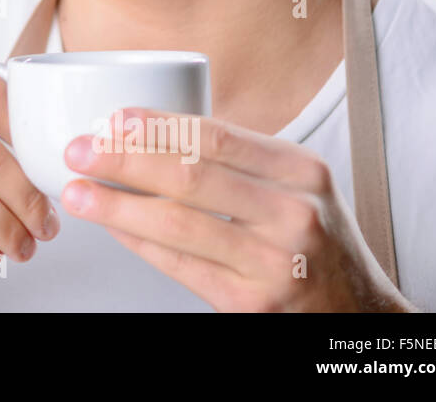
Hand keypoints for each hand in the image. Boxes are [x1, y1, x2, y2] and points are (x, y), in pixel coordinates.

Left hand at [58, 107, 414, 311]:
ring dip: (117, 207)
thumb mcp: (298, 185)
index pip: (216, 136)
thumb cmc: (316, 241)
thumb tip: (148, 132)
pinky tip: (113, 229)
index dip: (156, 126)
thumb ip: (240, 158)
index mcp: (300, 171)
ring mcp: (274, 262)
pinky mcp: (253, 304)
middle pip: (190, 176)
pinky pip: (180, 267)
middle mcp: (292, 213)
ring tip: (78, 194)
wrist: (358, 315)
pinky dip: (139, 244)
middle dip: (122, 160)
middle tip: (80, 150)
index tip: (112, 120)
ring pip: (177, 224)